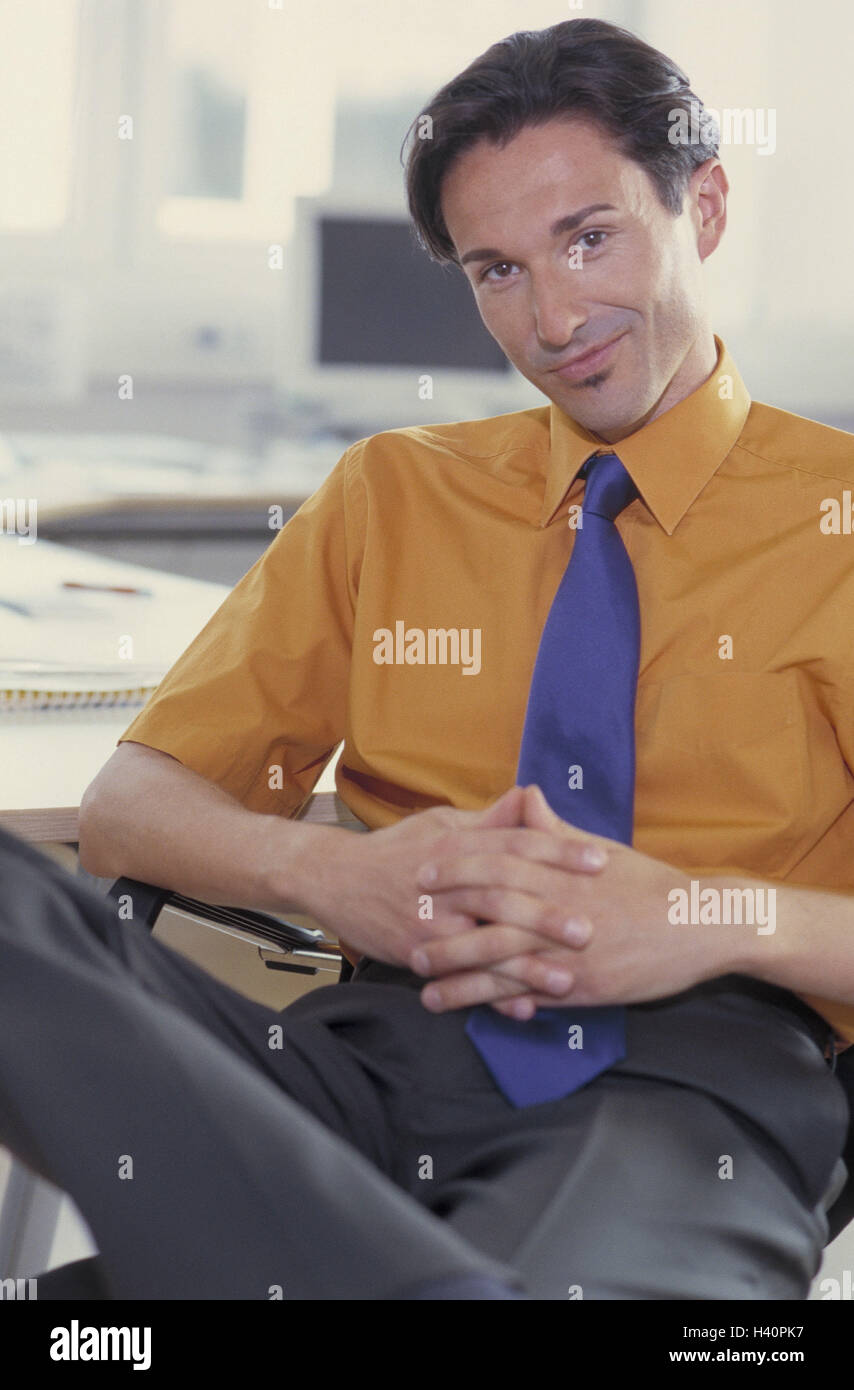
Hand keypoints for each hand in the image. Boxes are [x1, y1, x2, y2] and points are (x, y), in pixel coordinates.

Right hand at [296, 785, 608, 974]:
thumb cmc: (396, 849)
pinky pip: (459, 978)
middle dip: (547, 915)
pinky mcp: (415, 952)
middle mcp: (445, 881)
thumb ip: (489, 820)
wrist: (335, 878)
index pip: (515, 844)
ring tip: (566, 979)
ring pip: (483, 945)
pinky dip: (490, 996)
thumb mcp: (441, 823)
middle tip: (591, 928)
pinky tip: (521, 1008)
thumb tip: (531, 795)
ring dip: (525, 966)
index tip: (600, 860)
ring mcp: (428, 921)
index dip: (558, 852)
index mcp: (457, 843)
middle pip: (502, 897)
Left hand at [409, 785, 738, 1016]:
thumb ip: (554, 829)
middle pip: (487, 907)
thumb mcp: (601, 847)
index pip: (497, 859)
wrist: (701, 926)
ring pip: (497, 956)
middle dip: (443, 916)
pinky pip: (525, 992)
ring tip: (418, 974)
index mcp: (562, 868)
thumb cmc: (652, 884)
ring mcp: (567, 948)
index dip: (455, 865)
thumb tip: (525, 795)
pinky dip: (488, 1000)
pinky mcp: (580, 986)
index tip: (424, 869)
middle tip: (407, 923)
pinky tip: (461, 1006)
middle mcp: (559, 905)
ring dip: (453, 965)